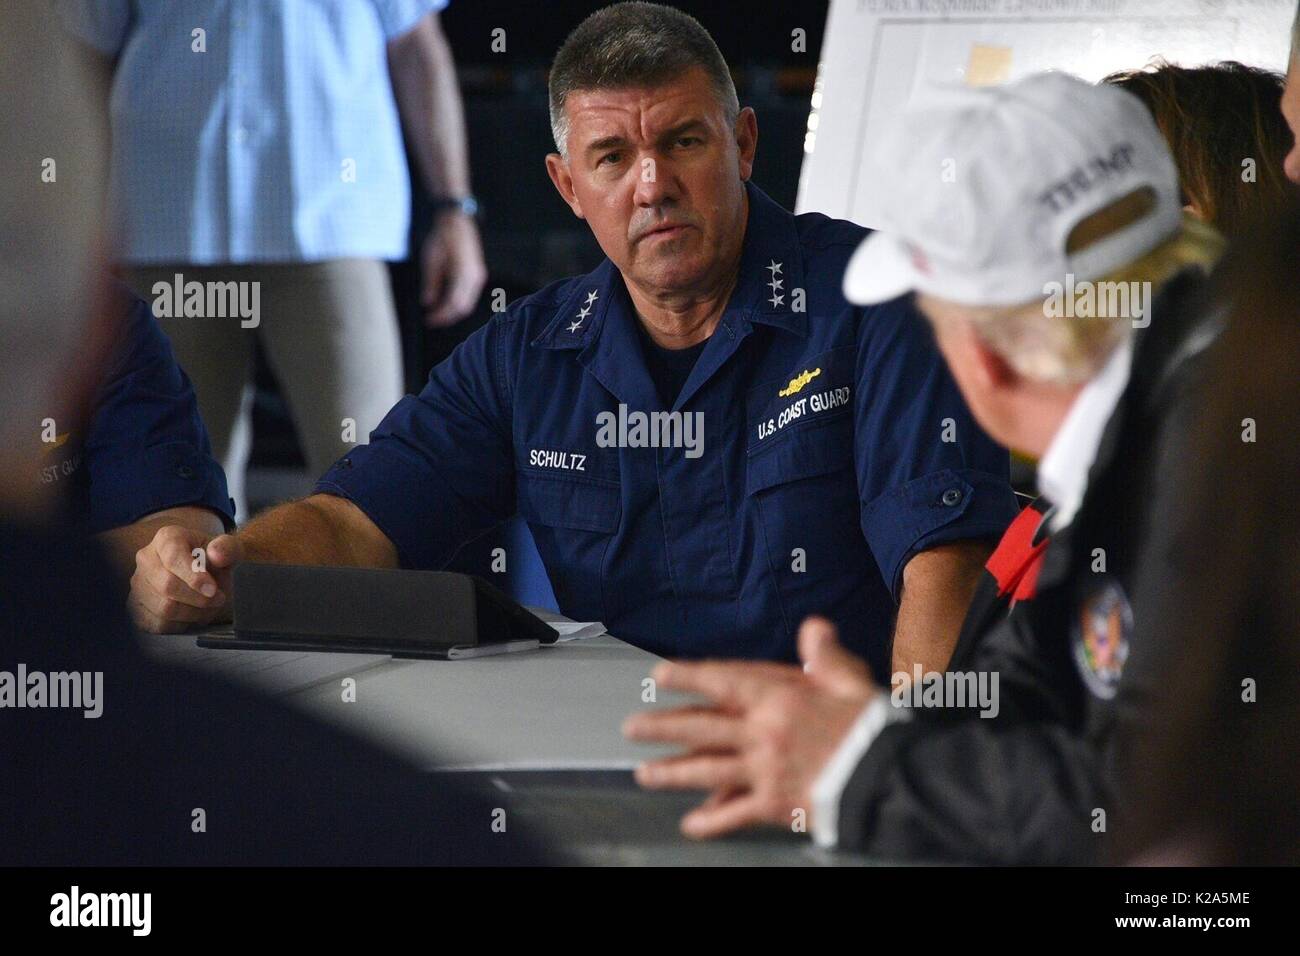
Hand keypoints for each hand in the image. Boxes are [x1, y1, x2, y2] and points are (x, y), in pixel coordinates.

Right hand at [127, 526, 243, 632]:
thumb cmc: (217, 560)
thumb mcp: (230, 549)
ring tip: (209, 606)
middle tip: (219, 599)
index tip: (213, 590)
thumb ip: (228, 548)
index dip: (194, 577)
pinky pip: (158, 624)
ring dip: (193, 613)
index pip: (173, 558)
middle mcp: (146, 558)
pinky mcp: (137, 607)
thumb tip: (216, 554)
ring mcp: (138, 584)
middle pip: (167, 586)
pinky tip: (193, 614)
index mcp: (167, 538)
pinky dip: (181, 625)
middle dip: (198, 599)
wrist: (209, 573)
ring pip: (163, 608)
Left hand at [420, 211, 486, 327]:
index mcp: (466, 274)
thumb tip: (428, 303)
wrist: (456, 219)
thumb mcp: (432, 260)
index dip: (442, 316)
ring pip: (467, 303)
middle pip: (464, 307)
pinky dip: (456, 301)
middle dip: (447, 316)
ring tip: (436, 312)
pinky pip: (468, 295)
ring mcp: (478, 276)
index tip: (429, 320)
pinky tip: (443, 301)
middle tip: (431, 319)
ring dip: (451, 310)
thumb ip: (431, 283)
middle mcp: (476, 277)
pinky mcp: (476, 274)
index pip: (455, 304)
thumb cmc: (443, 237)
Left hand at [622, 617, 876, 838]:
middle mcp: (762, 734)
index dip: (687, 678)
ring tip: (644, 774)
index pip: (722, 683)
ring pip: (706, 771)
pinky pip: (734, 815)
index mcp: (778, 699)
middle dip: (661, 728)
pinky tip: (690, 826)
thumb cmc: (870, 726)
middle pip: (701, 729)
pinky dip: (710, 822)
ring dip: (671, 773)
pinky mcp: (774, 804)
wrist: (888, 775)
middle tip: (631, 728)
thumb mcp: (849, 680)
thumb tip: (814, 629)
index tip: (660, 675)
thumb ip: (825, 654)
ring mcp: (764, 771)